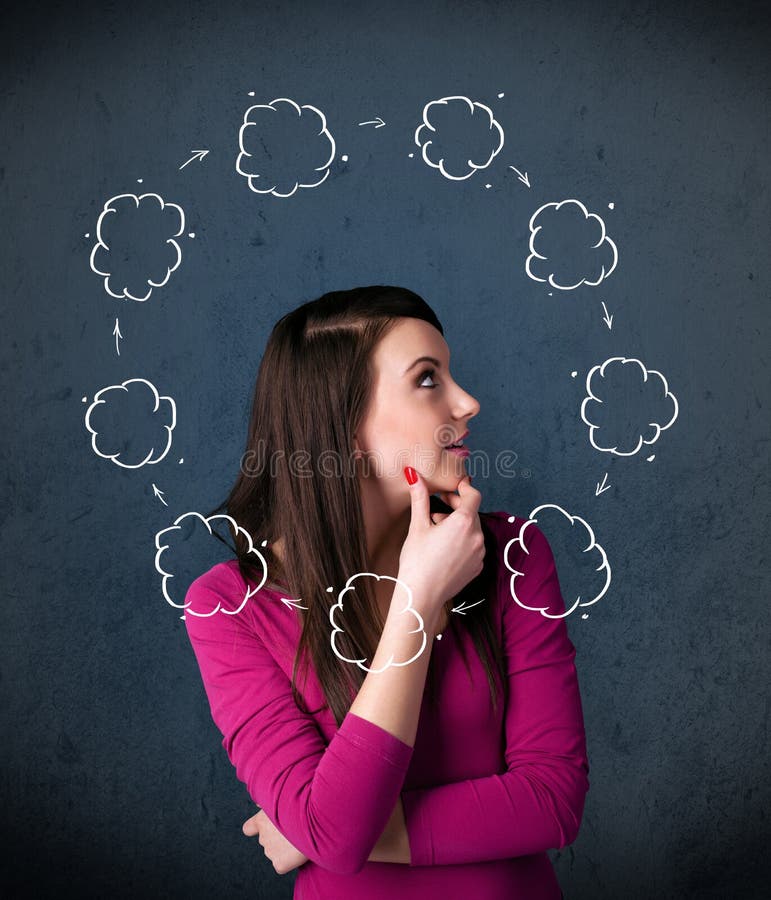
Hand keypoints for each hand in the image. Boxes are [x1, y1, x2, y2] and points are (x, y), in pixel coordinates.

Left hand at [242, 808, 309, 874]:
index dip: (255, 828)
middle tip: (293, 829)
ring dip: (283, 848)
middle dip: (276, 837)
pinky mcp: (279, 864)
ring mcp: (270, 852)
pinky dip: (289, 862)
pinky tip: (300, 851)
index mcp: (262, 821)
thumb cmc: (302, 805)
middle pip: (265, 840)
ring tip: (300, 838)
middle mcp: (263, 837)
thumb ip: (268, 802)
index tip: (264, 826)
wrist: (315, 819)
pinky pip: (282, 865)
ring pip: (274, 852)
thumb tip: (257, 805)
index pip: (248, 829)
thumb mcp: (283, 797)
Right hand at [400, 471, 483, 612]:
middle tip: (436, 509)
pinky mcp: (477, 567)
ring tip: (435, 532)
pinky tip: (443, 549)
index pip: (473, 495)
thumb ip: (420, 498)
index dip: (463, 487)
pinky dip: (461, 542)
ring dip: (457, 525)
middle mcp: (476, 537)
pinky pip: (472, 546)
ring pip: (471, 530)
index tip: (454, 486)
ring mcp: (479, 553)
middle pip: (471, 512)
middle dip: (455, 507)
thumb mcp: (417, 526)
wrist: (421, 596)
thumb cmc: (417, 561)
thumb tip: (413, 475)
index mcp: (463, 522)